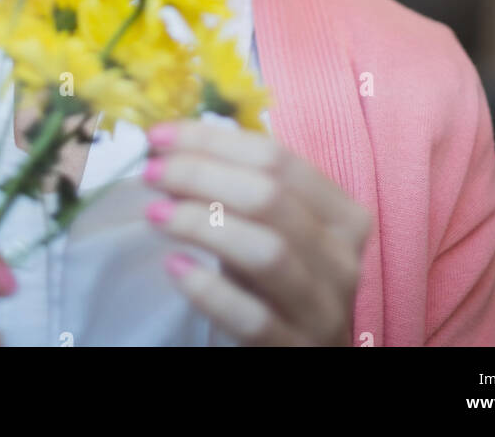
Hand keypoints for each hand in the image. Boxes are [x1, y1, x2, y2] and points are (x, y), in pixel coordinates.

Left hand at [143, 119, 370, 345]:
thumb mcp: (277, 232)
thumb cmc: (284, 285)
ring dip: (202, 223)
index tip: (159, 137)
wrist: (308, 356)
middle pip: (269, 197)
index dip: (213, 141)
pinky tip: (174, 267)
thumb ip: (243, 191)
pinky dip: (209, 289)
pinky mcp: (295, 350)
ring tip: (156, 213)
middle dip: (201, 175)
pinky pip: (252, 317)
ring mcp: (323, 309)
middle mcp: (342, 257)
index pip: (278, 158)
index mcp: (343, 214)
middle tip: (152, 173)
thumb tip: (174, 148)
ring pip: (266, 251)